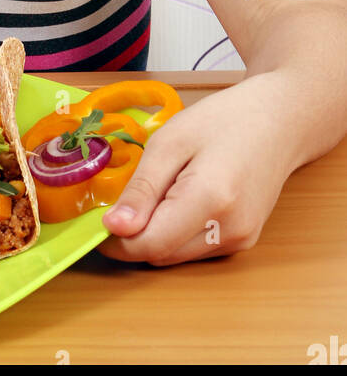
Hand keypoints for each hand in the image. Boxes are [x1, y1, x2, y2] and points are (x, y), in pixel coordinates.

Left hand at [95, 72, 293, 265]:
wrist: (278, 121)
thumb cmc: (224, 120)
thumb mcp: (171, 141)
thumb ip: (142, 188)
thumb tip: (113, 227)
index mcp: (211, 199)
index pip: (151, 244)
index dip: (117, 240)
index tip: (97, 219)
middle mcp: (230, 231)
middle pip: (162, 253)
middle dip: (134, 234)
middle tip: (123, 195)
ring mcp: (241, 240)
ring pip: (176, 255)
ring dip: (155, 234)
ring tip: (160, 188)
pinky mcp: (244, 241)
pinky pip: (195, 249)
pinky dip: (176, 232)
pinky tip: (179, 197)